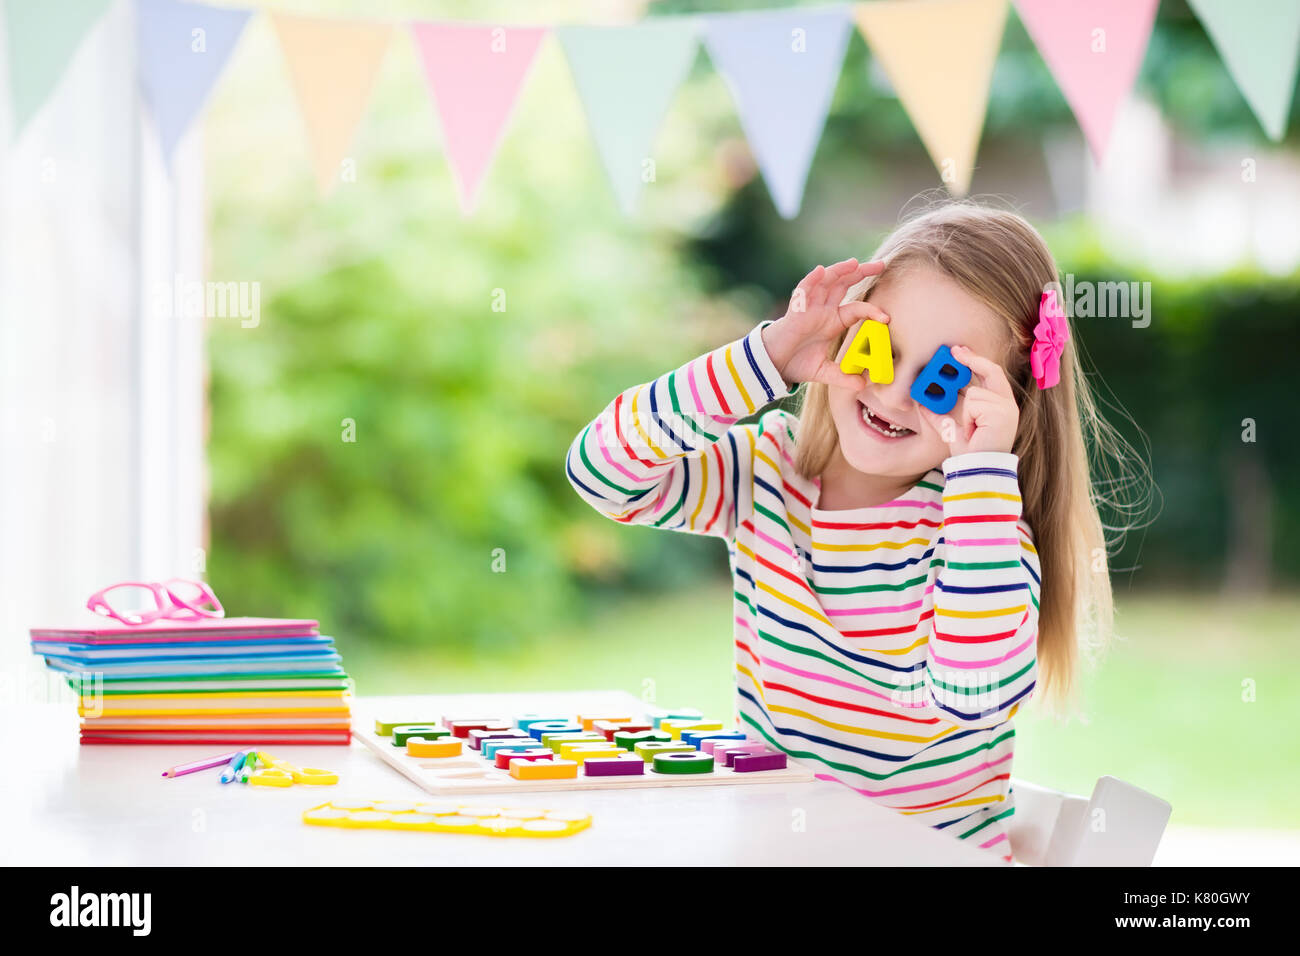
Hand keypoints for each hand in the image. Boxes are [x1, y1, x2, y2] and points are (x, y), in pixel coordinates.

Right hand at [761, 258, 887, 389]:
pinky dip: (811, 280)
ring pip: (826, 281)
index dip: (872, 310)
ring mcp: (809, 307)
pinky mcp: (795, 311)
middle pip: (844, 284)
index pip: (857, 308)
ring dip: (840, 270)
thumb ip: (843, 377)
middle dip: (861, 272)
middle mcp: (823, 309)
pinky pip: (802, 291)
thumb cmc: (796, 363)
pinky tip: (820, 271)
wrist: (773, 366)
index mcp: (833, 321)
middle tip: (881, 264)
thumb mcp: (824, 371)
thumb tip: (861, 385)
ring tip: (855, 263)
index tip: (887, 318)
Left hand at [916, 346, 1018, 455]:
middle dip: (971, 359)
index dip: (976, 360)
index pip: (992, 374)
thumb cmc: (970, 454)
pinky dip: (968, 417)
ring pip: (973, 393)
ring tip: (972, 430)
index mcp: (1000, 406)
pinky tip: (975, 431)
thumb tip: (922, 403)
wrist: (978, 470)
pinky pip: (973, 403)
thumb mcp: (952, 430)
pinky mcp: (1002, 412)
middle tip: (953, 350)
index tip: (959, 351)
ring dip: (966, 412)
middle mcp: (1008, 405)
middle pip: (990, 371)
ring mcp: (1007, 408)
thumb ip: (940, 415)